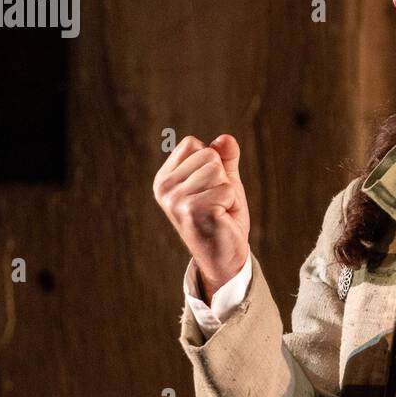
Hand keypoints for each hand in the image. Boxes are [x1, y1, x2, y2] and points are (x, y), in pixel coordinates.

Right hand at [153, 133, 250, 298]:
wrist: (224, 257)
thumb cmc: (222, 216)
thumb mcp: (223, 181)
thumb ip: (224, 159)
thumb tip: (226, 138)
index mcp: (165, 178)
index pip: (193, 144)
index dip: (212, 163)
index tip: (208, 187)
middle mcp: (165, 189)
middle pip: (208, 156)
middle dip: (222, 178)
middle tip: (217, 203)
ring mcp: (176, 201)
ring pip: (218, 172)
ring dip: (227, 192)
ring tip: (219, 210)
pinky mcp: (194, 212)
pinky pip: (226, 190)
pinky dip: (231, 204)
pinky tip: (221, 219)